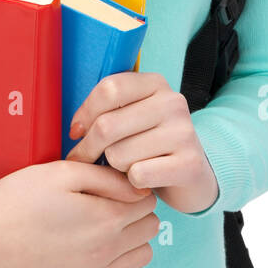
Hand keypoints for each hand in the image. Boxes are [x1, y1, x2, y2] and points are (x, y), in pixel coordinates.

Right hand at [0, 160, 159, 267]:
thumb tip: (137, 188)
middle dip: (137, 212)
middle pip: (150, 228)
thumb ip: (105, 178)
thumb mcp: (60, 173)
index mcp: (105, 217)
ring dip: (135, 239)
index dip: (134, 187)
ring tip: (110, 227)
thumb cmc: (15, 204)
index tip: (118, 184)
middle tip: (113, 202)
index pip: (147, 201)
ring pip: (142, 256)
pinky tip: (110, 255)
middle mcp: (107, 250)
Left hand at [65, 72, 219, 215]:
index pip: (109, 89)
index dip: (85, 113)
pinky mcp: (189, 164)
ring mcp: (183, 132)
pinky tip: (141, 182)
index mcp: (155, 84)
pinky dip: (132, 183)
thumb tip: (75, 130)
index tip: (76, 131)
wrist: (192, 175)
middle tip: (85, 159)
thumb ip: (107, 111)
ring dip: (115, 167)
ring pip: (119, 154)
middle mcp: (172, 103)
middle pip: (108, 125)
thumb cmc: (149, 145)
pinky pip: (138, 175)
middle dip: (88, 147)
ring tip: (127, 167)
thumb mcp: (132, 118)